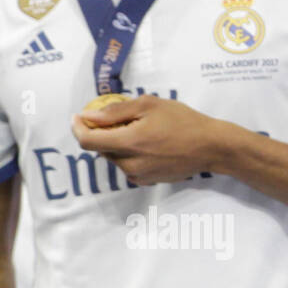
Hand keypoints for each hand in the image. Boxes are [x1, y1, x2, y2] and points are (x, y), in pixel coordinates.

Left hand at [71, 94, 224, 184]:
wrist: (209, 147)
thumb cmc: (182, 121)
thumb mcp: (148, 105)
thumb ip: (114, 112)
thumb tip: (88, 116)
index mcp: (129, 143)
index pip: (88, 142)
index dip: (78, 128)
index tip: (78, 117)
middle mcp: (130, 164)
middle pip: (101, 149)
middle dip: (102, 133)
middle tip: (119, 117)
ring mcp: (138, 176)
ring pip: (114, 158)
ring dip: (117, 144)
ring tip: (138, 129)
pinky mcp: (147, 182)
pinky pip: (127, 166)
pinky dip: (129, 154)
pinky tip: (147, 144)